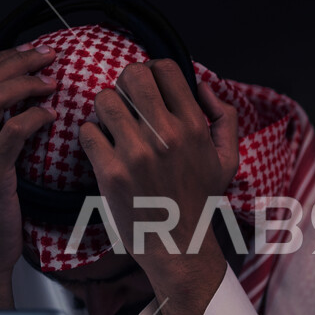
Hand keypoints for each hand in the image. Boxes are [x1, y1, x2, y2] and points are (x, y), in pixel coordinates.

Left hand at [79, 60, 238, 314]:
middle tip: (126, 104)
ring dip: (106, 110)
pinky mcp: (110, 172)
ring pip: (105, 100)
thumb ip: (224, 118)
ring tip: (113, 128)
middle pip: (131, 75)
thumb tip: (203, 86)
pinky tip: (103, 149)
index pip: (164, 69)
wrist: (179, 246)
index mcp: (193, 126)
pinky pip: (87, 131)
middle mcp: (165, 135)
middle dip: (125, 85)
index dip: (151, 71)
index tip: (148, 88)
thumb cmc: (199, 200)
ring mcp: (136, 153)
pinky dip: (91, 136)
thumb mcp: (227, 159)